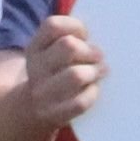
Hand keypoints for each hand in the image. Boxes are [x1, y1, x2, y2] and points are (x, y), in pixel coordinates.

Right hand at [21, 13, 104, 129]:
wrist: (34, 108)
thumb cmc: (58, 70)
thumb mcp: (54, 50)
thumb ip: (74, 37)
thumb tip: (105, 36)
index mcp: (35, 47)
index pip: (53, 26)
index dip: (76, 27)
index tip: (85, 36)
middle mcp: (35, 68)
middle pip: (68, 47)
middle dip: (91, 50)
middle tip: (98, 56)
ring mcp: (42, 93)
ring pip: (76, 75)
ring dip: (94, 71)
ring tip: (99, 72)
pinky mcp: (54, 114)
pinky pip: (81, 102)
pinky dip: (92, 93)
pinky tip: (93, 89)